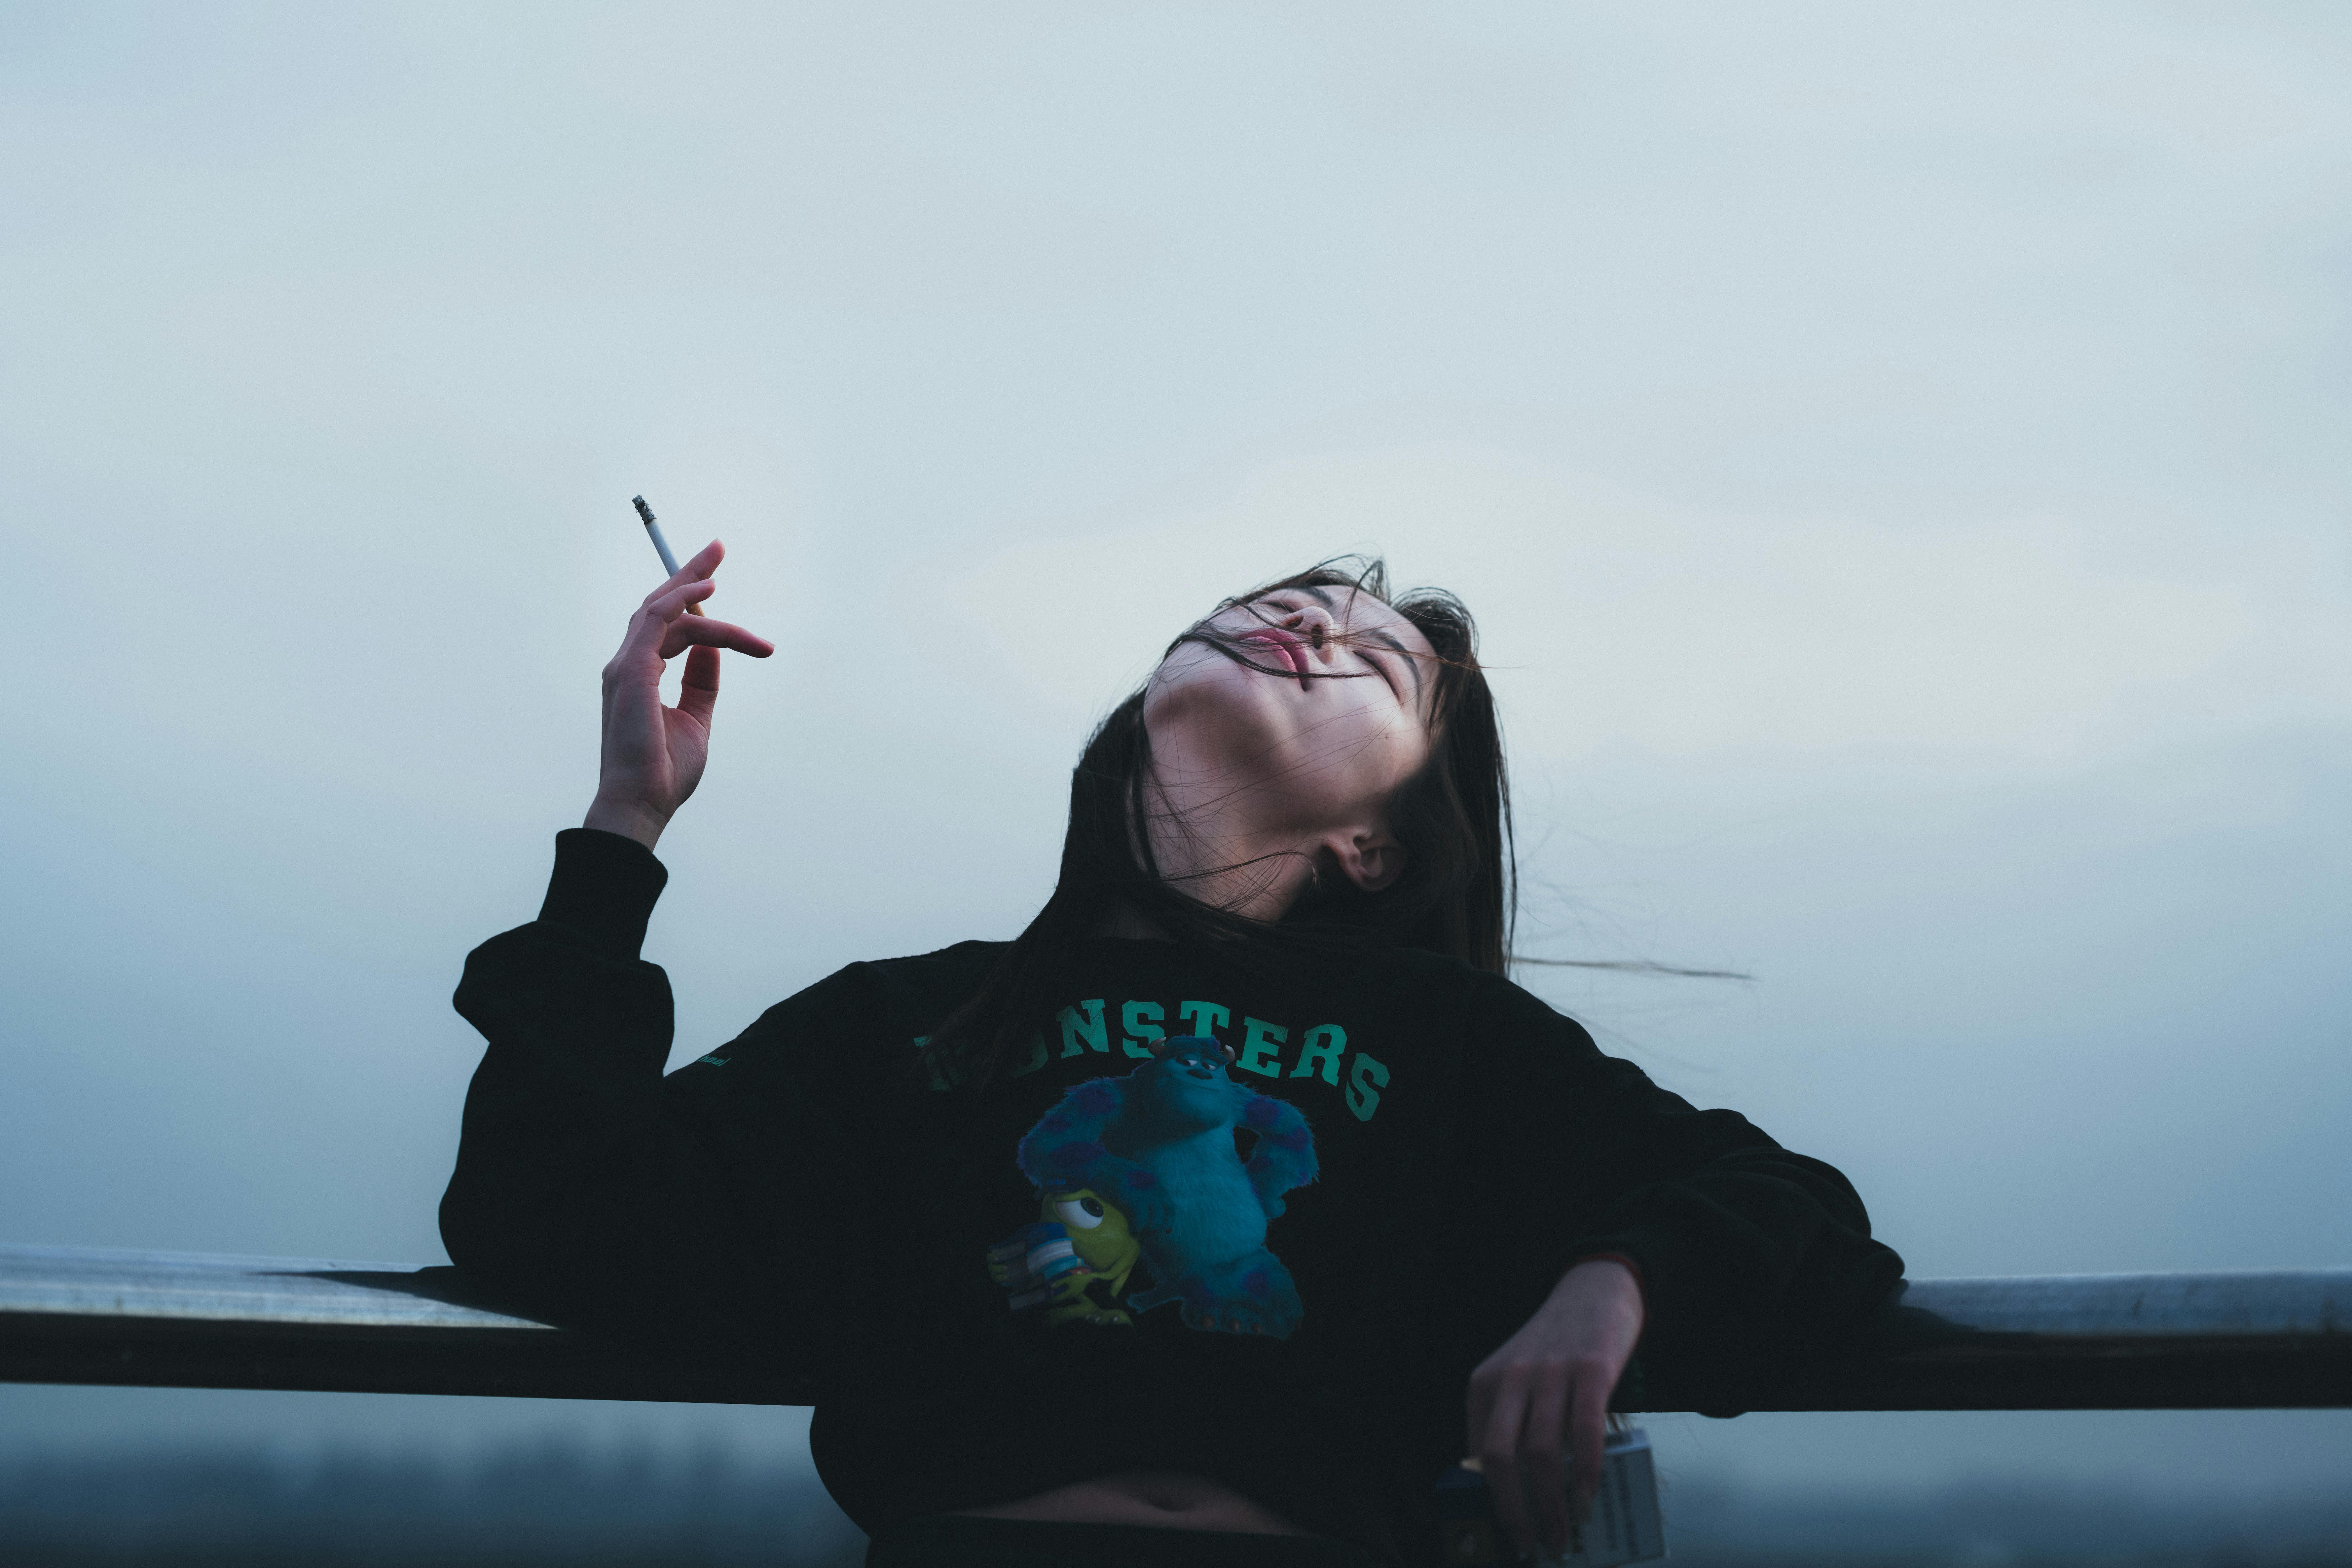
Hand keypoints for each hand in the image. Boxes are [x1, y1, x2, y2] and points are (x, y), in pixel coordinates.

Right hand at [583, 539, 773, 848]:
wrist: (642, 802)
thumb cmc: (664, 770)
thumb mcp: (695, 718)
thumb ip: (702, 683)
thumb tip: (715, 650)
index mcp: (641, 675)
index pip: (667, 624)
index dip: (692, 598)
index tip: (717, 581)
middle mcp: (629, 663)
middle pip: (659, 604)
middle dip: (688, 573)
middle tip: (718, 548)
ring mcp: (627, 664)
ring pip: (663, 609)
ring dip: (693, 585)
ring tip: (720, 567)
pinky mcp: (633, 669)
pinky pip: (659, 620)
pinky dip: (682, 601)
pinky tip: (709, 593)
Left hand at [1466, 1257, 1644, 1559]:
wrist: (1592, 1290)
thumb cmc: (1553, 1345)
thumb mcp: (1514, 1375)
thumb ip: (1506, 1420)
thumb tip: (1509, 1486)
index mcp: (1485, 1383)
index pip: (1478, 1452)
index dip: (1491, 1498)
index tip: (1508, 1531)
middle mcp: (1512, 1377)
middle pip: (1501, 1458)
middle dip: (1514, 1512)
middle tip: (1532, 1544)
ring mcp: (1551, 1373)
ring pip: (1541, 1453)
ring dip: (1551, 1504)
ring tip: (1563, 1534)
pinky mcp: (1591, 1371)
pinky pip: (1584, 1432)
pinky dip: (1585, 1473)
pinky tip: (1588, 1498)